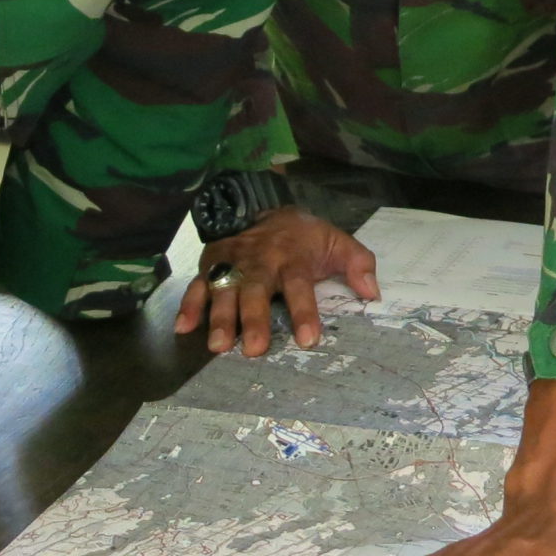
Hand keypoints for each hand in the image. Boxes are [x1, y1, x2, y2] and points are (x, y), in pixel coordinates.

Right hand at [179, 206, 379, 356]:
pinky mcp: (211, 263)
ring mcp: (233, 262)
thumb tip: (372, 293)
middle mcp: (260, 261)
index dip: (304, 312)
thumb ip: (358, 263)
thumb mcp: (337, 240)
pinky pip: (197, 284)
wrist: (264, 205)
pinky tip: (182, 328)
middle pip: (255, 290)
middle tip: (252, 350)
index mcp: (293, 258)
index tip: (308, 340)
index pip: (299, 286)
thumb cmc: (303, 236)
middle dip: (252, 319)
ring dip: (218, 317)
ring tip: (217, 346)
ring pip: (223, 289)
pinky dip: (188, 305)